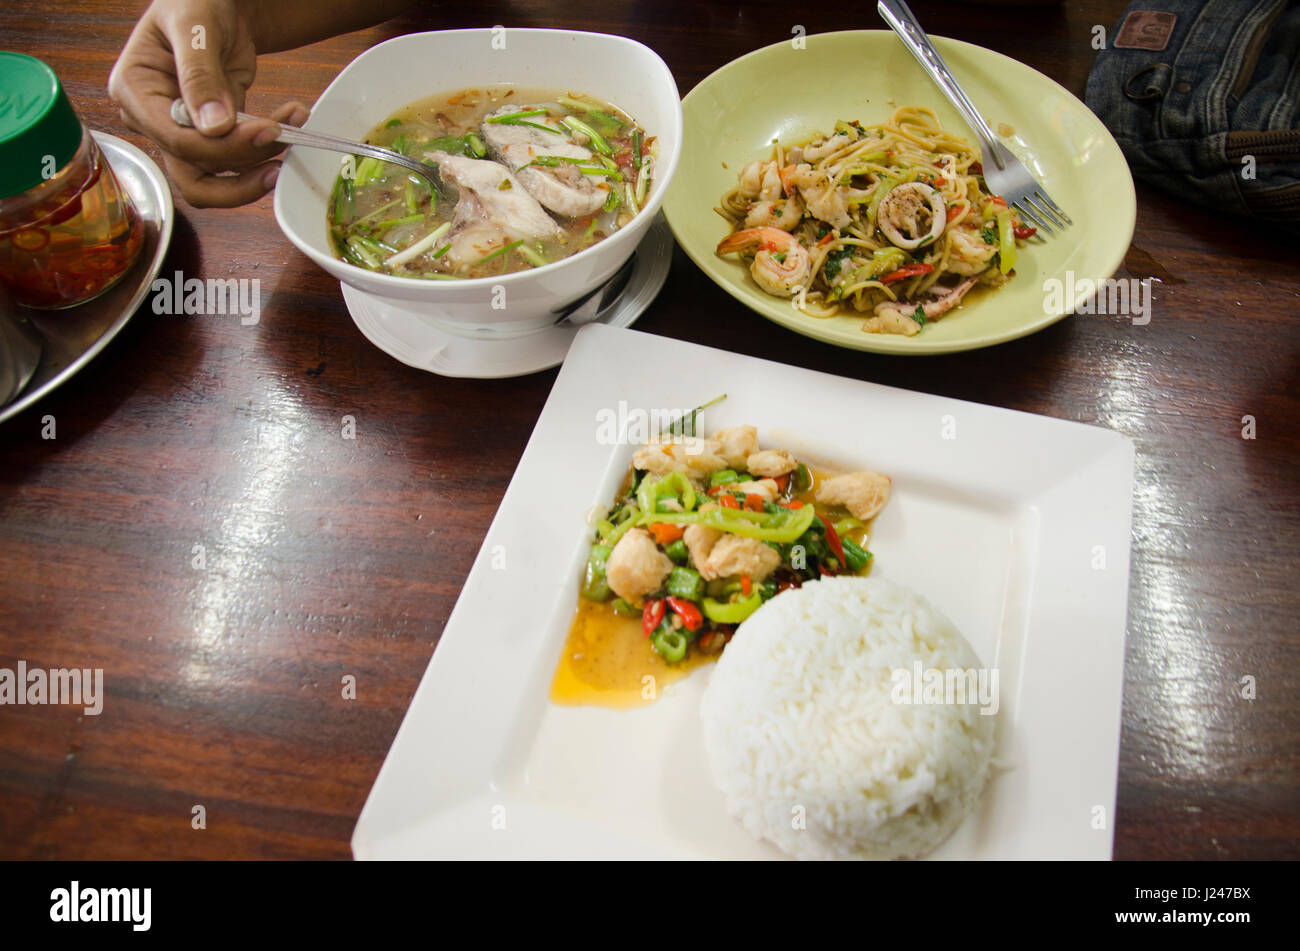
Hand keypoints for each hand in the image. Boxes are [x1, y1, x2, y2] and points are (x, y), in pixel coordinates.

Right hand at [108, 0, 309, 206]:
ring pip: (219, 177)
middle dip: (239, 175)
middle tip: (278, 162)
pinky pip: (240, 156)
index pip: (177, 140)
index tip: (267, 131)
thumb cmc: (196, 1)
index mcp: (134, 93)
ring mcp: (184, 132)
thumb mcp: (195, 25)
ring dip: (259, 163)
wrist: (219, 1)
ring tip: (294, 132)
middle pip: (193, 176)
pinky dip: (268, 147)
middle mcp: (154, 120)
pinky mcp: (214, 135)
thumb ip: (200, 74)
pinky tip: (292, 123)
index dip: (223, 146)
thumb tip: (213, 126)